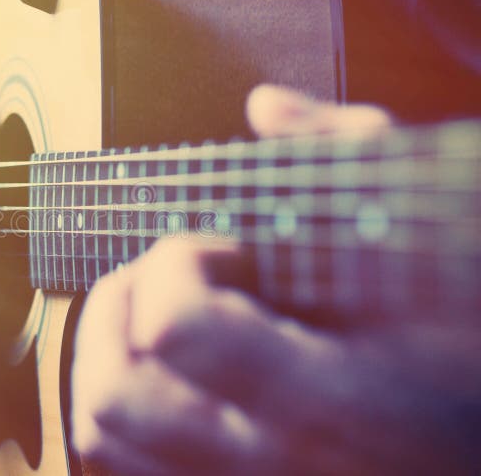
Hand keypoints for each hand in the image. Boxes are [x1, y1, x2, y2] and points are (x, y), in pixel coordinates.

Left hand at [71, 85, 480, 474]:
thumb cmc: (470, 327)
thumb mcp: (438, 230)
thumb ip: (351, 154)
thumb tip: (266, 106)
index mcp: (333, 397)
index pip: (176, 327)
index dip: (179, 262)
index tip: (224, 249)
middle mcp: (277, 464)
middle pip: (114, 395)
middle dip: (117, 311)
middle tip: (162, 278)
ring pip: (101, 437)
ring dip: (104, 358)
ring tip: (154, 321)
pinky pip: (122, 467)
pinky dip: (119, 411)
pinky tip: (164, 372)